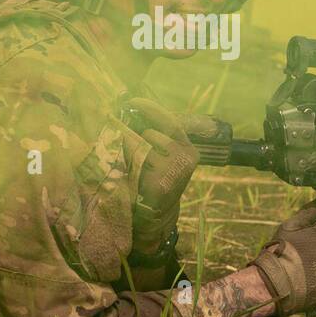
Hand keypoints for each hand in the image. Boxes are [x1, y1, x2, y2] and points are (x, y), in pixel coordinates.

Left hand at [124, 98, 197, 255]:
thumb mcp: (164, 157)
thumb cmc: (154, 179)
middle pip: (151, 132)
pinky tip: (135, 175)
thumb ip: (156, 136)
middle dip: (135, 135)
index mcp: (188, 149)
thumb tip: (131, 112)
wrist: (156, 215)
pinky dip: (129, 163)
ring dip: (131, 151)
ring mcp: (174, 170)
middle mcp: (186, 157)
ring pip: (141, 146)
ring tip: (135, 165)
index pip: (170, 121)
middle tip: (127, 142)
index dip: (150, 109)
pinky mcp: (161, 182)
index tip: (132, 101)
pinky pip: (136, 160)